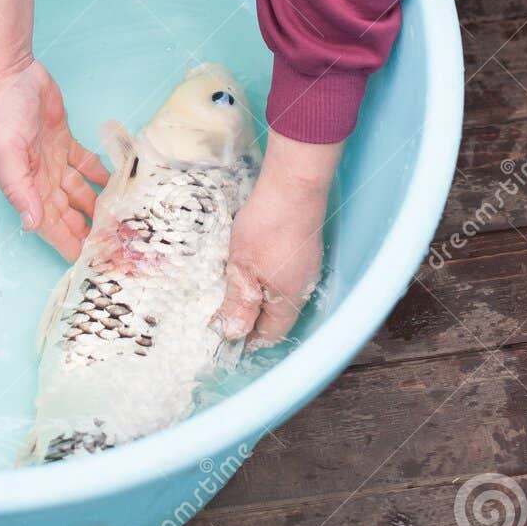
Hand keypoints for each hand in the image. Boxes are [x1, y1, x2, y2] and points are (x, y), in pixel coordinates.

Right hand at [0, 58, 107, 260]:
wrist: (9, 74)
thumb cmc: (0, 114)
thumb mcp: (5, 154)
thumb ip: (20, 190)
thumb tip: (30, 224)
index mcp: (24, 186)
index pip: (48, 224)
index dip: (66, 241)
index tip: (87, 259)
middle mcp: (38, 177)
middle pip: (66, 212)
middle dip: (85, 229)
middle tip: (113, 243)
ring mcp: (52, 158)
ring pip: (78, 191)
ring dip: (96, 204)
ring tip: (120, 218)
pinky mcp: (63, 139)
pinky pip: (85, 163)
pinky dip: (99, 174)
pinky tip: (116, 182)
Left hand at [216, 130, 340, 349]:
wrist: (293, 186)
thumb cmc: (267, 229)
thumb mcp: (244, 270)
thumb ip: (238, 303)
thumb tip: (232, 335)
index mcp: (288, 302)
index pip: (269, 335)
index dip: (246, 339)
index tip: (223, 335)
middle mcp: (303, 287)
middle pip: (275, 315)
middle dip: (250, 316)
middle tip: (222, 309)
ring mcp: (305, 265)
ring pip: (278, 292)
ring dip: (255, 293)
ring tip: (230, 284)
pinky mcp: (301, 246)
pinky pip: (281, 272)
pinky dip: (263, 273)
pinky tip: (249, 261)